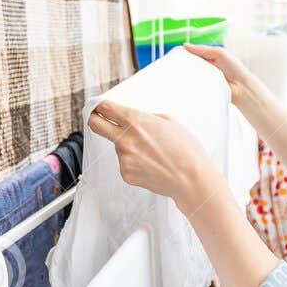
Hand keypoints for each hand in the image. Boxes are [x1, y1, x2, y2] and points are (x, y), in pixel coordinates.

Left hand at [87, 99, 221, 211]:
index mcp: (136, 121)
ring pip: (116, 146)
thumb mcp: (168, 121)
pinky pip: (124, 162)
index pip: (105, 108)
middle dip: (94, 118)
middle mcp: (125, 139)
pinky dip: (134, 161)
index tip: (99, 107)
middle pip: (95, 124)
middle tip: (99, 118)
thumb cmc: (186, 150)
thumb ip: (145, 117)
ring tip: (151, 151)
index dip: (100, 106)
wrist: (192, 180)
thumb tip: (131, 118)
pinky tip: (151, 163)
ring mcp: (123, 158)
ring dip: (127, 145)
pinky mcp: (125, 174)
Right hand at [182, 44, 260, 109]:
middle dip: (185, 64)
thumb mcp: (219, 53)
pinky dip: (191, 83)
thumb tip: (186, 46)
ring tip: (181, 72)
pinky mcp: (204, 88)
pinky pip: (195, 85)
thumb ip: (203, 49)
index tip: (177, 53)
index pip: (194, 54)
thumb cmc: (234, 69)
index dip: (186, 53)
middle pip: (191, 65)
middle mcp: (206, 68)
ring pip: (191, 75)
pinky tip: (187, 82)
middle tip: (177, 63)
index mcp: (209, 58)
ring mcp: (204, 79)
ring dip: (187, 74)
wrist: (241, 87)